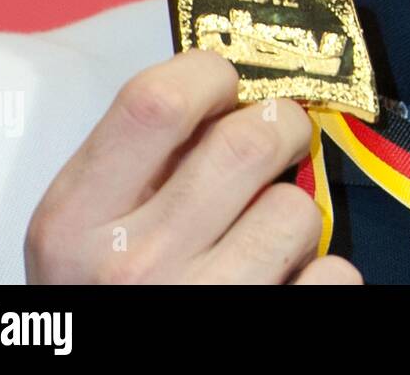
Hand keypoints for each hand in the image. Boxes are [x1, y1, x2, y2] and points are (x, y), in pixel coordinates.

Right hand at [24, 48, 362, 283]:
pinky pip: (334, 271)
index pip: (156, 102)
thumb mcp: (80, 233)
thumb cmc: (103, 297)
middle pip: (248, 142)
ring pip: (297, 207)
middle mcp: (133, 264)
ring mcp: (203, 304)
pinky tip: (285, 279)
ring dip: (294, 210)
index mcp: (75, 221)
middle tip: (279, 137)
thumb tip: (225, 87)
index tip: (225, 83)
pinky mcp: (263, 334)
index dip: (208, 74)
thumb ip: (133, 162)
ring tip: (265, 233)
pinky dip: (323, 270)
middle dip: (280, 127)